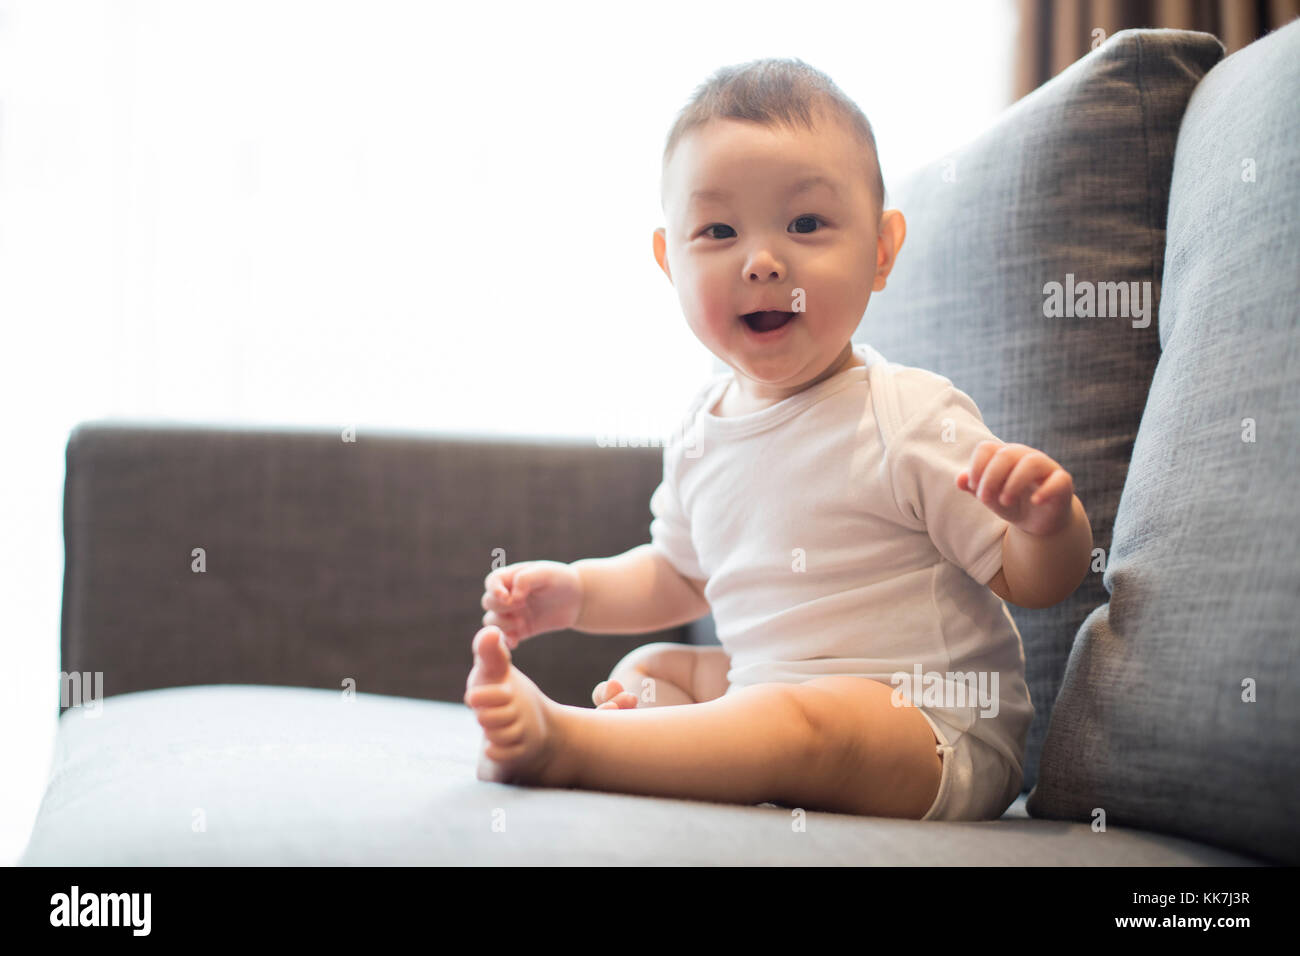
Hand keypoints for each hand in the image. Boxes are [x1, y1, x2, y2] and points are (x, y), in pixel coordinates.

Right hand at [480, 560, 583, 648]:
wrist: (578, 599)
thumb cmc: (561, 580)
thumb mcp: (546, 573)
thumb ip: (526, 579)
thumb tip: (511, 597)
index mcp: (512, 577)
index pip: (492, 582)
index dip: (494, 590)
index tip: (507, 597)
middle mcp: (508, 595)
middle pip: (488, 602)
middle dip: (501, 607)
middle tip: (523, 606)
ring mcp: (513, 613)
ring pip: (492, 621)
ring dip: (503, 624)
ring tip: (522, 623)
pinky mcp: (520, 630)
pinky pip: (505, 638)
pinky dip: (506, 641)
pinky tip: (516, 642)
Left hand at [956, 441, 1074, 536]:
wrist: (1035, 520)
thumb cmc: (1010, 503)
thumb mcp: (989, 497)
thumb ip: (974, 487)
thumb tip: (959, 479)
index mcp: (1004, 455)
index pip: (986, 448)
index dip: (976, 467)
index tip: (973, 488)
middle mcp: (1025, 456)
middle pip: (1006, 454)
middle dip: (990, 478)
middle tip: (984, 499)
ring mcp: (1046, 467)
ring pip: (1032, 462)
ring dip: (1014, 483)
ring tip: (1004, 502)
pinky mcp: (1063, 482)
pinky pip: (1058, 480)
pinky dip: (1046, 490)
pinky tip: (1035, 501)